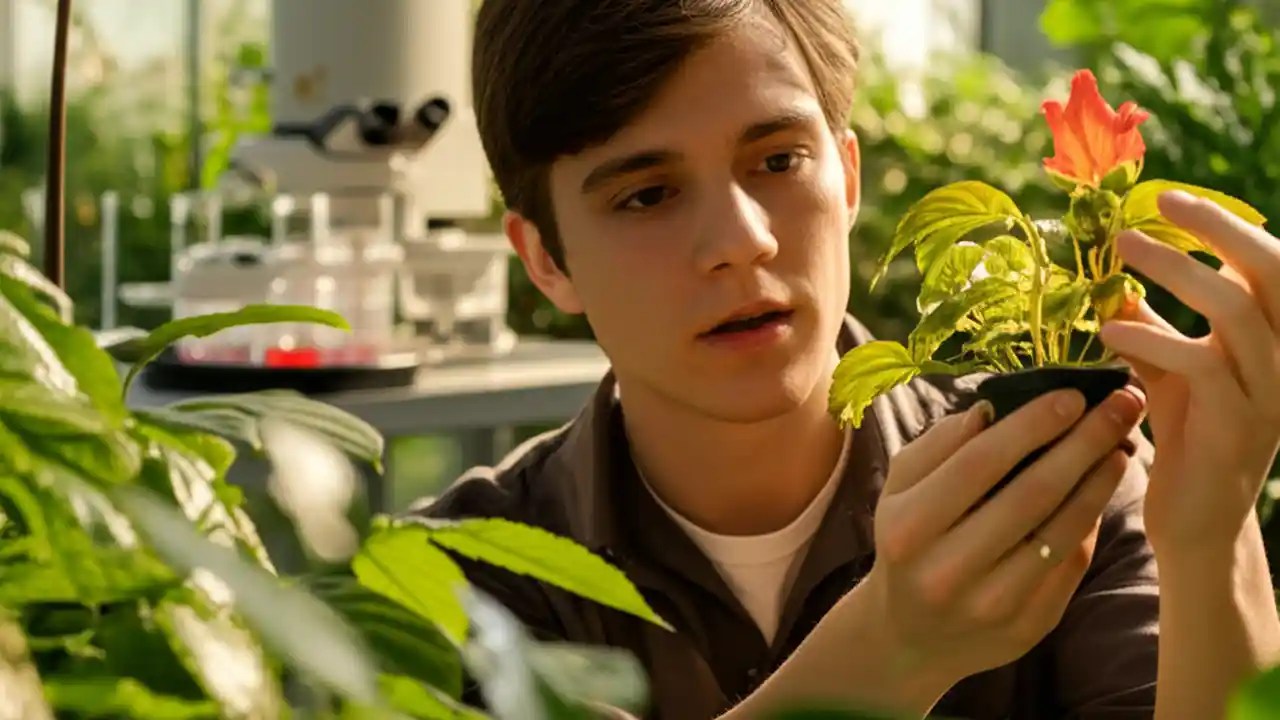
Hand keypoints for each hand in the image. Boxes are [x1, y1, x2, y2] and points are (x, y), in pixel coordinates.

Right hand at [861, 387, 1144, 686]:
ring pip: (1062, 531)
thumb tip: (991, 409)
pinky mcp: (1029, 626)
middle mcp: (948, 571)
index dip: (1031, 425)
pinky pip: (1071, 562)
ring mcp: (992, 604)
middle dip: (1084, 442)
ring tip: (1122, 443)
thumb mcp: (899, 490)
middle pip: (1031, 495)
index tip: (1072, 394)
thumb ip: (938, 446)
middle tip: (1122, 404)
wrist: (910, 635)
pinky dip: (1090, 520)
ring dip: (1100, 481)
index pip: (978, 464)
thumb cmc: (908, 540)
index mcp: (908, 529)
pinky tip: (1101, 488)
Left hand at [1100, 190, 1279, 557]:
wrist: (1198, 524)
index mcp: (1279, 341)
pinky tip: (1108, 332)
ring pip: (1238, 311)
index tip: (1167, 199)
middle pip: (1275, 272)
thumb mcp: (1171, 372)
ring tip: (1120, 253)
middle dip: (1219, 228)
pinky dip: (1151, 339)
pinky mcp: (1237, 425)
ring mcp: (1269, 394)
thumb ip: (1152, 325)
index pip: (1274, 265)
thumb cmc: (1186, 441)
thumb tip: (1113, 282)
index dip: (1228, 226)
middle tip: (1160, 202)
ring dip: (1176, 273)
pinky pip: (1200, 364)